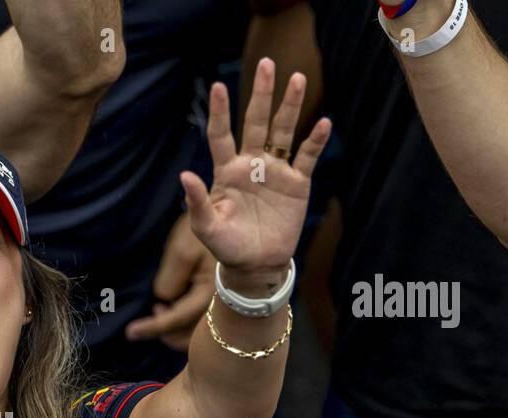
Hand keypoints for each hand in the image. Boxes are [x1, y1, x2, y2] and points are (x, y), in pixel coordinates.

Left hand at [126, 212, 216, 348]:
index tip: (131, 332)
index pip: (178, 318)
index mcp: (211, 292)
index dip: (153, 327)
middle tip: (153, 312)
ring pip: (195, 329)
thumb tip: (164, 300)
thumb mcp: (182, 251)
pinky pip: (200, 319)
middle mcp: (220, 302)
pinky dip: (185, 321)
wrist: (229, 215)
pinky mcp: (220, 295)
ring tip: (162, 308)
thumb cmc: (205, 228)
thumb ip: (170, 282)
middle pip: (190, 334)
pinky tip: (174, 304)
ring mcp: (221, 300)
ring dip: (175, 328)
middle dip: (167, 332)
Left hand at [182, 58, 331, 295]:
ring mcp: (275, 171)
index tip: (219, 86)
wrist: (256, 265)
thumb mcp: (207, 228)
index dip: (221, 112)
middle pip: (256, 122)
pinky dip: (315, 141)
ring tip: (297, 79)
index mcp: (227, 171)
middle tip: (267, 64)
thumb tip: (184, 175)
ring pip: (283, 132)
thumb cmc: (227, 246)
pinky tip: (323, 123)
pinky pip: (307, 157)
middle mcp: (252, 164)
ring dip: (290, 107)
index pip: (222, 135)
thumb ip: (196, 202)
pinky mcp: (297, 183)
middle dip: (261, 94)